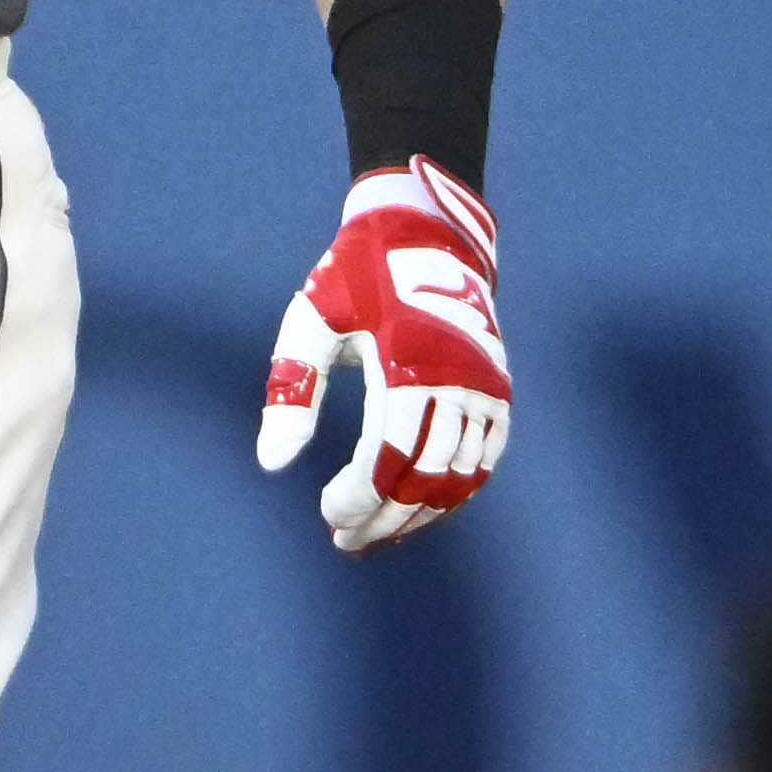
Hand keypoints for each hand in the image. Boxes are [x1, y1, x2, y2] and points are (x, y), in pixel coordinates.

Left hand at [255, 155, 508, 555]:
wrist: (427, 230)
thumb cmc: (356, 276)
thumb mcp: (311, 321)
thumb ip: (292, 390)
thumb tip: (272, 464)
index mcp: (409, 362)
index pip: (387, 457)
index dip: (358, 498)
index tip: (329, 515)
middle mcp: (457, 379)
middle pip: (424, 476)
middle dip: (384, 517)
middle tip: (346, 540)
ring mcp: (485, 387)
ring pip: (459, 475)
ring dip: (419, 514)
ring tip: (377, 535)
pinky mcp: (499, 389)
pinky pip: (485, 458)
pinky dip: (455, 490)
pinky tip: (420, 509)